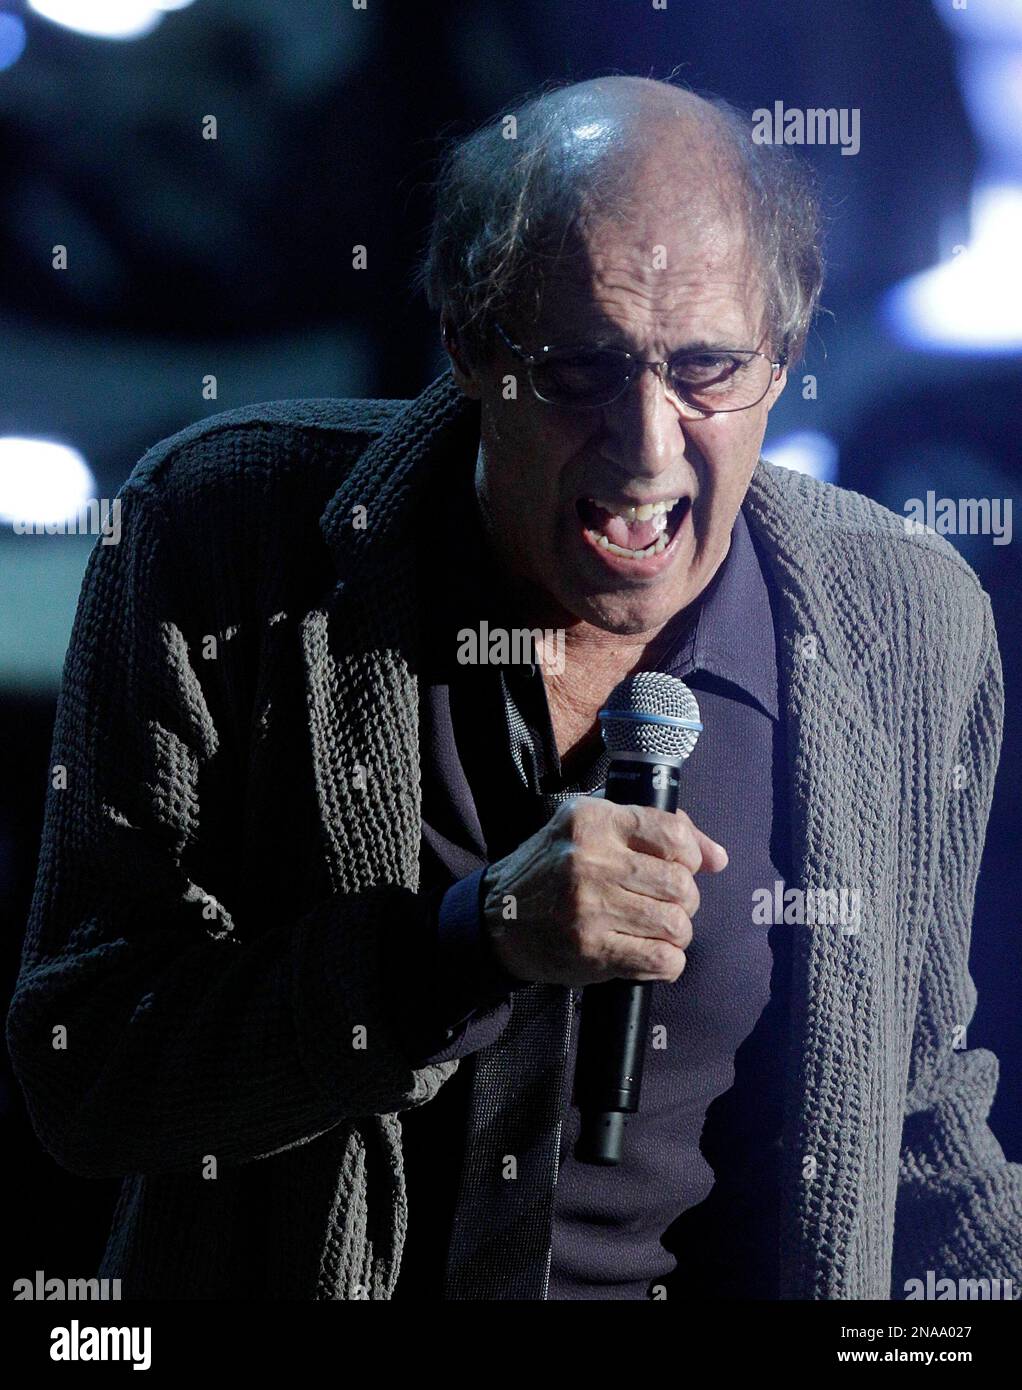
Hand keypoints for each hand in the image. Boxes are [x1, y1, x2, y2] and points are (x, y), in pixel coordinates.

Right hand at [480, 796, 727, 988]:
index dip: (692, 856)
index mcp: (593, 820)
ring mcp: (590, 907)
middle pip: (680, 884)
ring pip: (677, 924)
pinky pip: (662, 960)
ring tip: (657, 930)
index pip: (672, 835)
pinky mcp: (592, 950)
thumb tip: (718, 858)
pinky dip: (668, 963)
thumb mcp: (592, 829)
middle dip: (685, 900)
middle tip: (667, 904)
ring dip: (677, 932)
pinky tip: (650, 955)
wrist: (498, 919)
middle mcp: (591, 860)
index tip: (685, 867)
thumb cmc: (552, 869)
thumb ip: (655, 830)